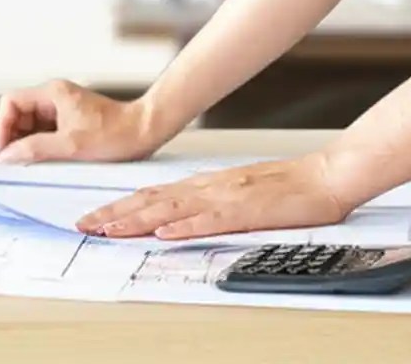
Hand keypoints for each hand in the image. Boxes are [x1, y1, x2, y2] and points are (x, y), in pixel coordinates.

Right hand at [0, 80, 170, 163]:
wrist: (146, 131)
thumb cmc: (115, 133)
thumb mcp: (71, 145)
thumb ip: (34, 149)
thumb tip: (6, 156)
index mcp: (52, 93)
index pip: (12, 103)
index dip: (3, 127)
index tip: (4, 151)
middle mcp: (54, 97)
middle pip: (18, 114)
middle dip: (12, 137)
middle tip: (13, 162)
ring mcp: (62, 109)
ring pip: (30, 125)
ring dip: (26, 143)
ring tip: (27, 164)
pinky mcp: (70, 121)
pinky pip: (45, 132)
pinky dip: (39, 146)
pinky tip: (42, 161)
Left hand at [75, 154, 351, 239]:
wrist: (325, 176)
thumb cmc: (285, 187)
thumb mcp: (237, 191)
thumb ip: (206, 201)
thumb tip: (175, 215)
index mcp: (205, 184)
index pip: (152, 196)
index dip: (120, 206)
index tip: (95, 217)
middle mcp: (207, 187)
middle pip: (151, 201)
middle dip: (115, 214)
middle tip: (85, 225)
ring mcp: (225, 198)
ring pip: (171, 210)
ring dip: (137, 221)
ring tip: (109, 229)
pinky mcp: (246, 210)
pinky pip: (210, 220)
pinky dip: (184, 228)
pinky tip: (163, 234)